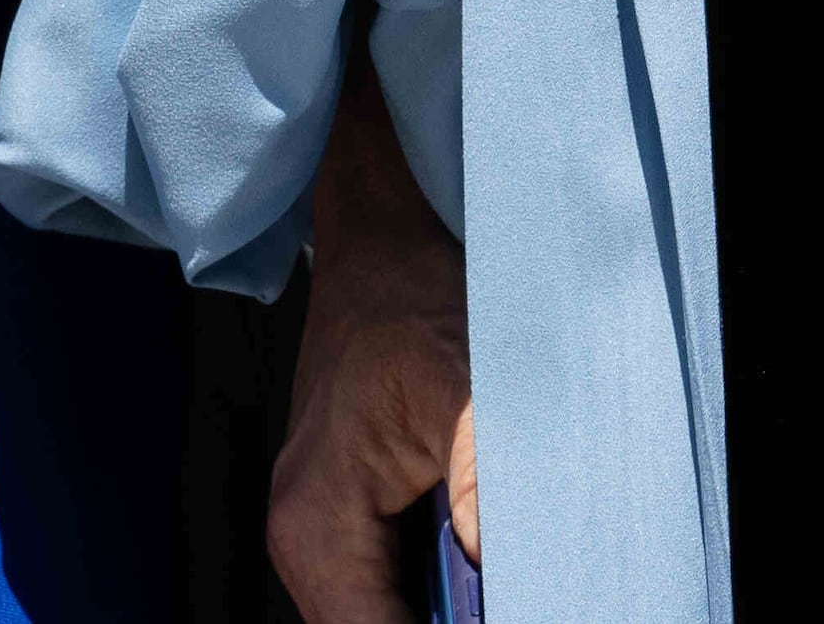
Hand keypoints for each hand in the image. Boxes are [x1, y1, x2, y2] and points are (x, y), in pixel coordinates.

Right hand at [271, 69, 479, 623]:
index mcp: (317, 529)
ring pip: (385, 612)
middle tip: (517, 582)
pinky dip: (439, 584)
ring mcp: (323, 532)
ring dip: (446, 604)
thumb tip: (494, 563)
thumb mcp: (464, 382)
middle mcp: (306, 544)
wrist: (382, 238)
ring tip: (502, 565)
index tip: (514, 606)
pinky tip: (483, 552)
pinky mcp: (351, 515)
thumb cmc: (412, 297)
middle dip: (448, 619)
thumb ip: (480, 479)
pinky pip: (392, 582)